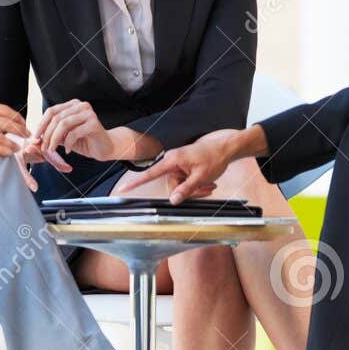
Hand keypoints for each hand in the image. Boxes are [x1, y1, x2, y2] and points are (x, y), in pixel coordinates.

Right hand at [0, 99, 28, 155]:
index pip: (6, 111)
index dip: (17, 118)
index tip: (23, 123)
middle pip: (9, 123)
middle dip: (21, 130)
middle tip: (27, 135)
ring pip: (3, 136)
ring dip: (13, 143)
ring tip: (18, 147)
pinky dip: (3, 150)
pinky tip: (9, 153)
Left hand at [32, 100, 116, 162]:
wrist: (105, 148)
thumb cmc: (85, 142)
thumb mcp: (64, 138)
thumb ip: (52, 136)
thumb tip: (34, 141)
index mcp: (72, 105)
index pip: (51, 111)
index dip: (41, 124)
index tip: (36, 138)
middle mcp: (80, 105)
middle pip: (56, 118)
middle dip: (47, 134)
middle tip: (45, 148)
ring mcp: (88, 113)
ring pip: (63, 124)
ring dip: (55, 139)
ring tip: (53, 150)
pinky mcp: (94, 123)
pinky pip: (74, 133)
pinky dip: (68, 143)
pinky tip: (68, 151)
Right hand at [121, 128, 240, 202]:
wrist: (224, 148)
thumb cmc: (213, 158)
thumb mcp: (200, 176)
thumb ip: (185, 189)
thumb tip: (172, 201)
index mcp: (172, 160)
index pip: (151, 174)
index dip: (136, 182)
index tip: (124, 188)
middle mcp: (172, 161)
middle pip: (172, 186)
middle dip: (188, 191)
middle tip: (206, 189)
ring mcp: (178, 165)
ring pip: (180, 186)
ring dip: (195, 189)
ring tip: (209, 184)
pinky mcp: (183, 167)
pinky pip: (185, 182)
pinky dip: (196, 185)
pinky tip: (208, 183)